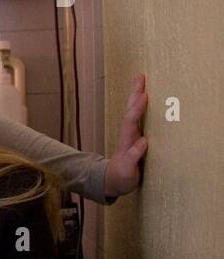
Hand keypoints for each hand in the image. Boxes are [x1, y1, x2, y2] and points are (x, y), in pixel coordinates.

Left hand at [103, 74, 148, 196]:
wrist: (113, 181)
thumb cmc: (121, 177)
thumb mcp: (127, 170)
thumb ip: (133, 157)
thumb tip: (144, 141)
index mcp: (126, 141)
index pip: (131, 121)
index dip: (137, 109)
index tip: (144, 96)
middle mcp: (128, 134)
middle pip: (131, 110)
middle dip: (135, 94)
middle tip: (139, 77)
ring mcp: (132, 134)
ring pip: (134, 112)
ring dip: (137, 96)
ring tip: (141, 81)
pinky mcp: (136, 137)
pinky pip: (139, 117)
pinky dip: (141, 106)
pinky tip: (145, 97)